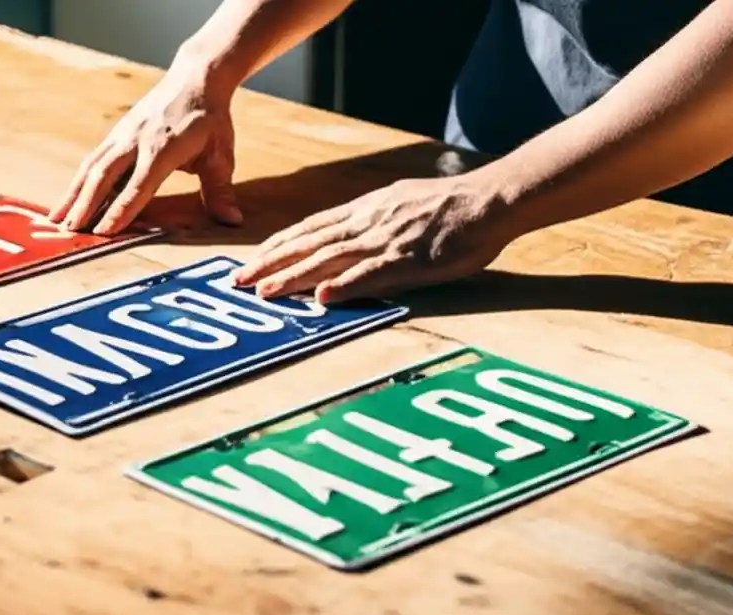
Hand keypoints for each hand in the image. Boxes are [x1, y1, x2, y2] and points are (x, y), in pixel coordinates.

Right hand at [48, 64, 242, 234]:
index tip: (105, 231)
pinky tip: (66, 201)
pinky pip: (92, 160)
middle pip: (105, 175)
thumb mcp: (221, 154)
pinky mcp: (116, 134)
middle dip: (86, 205)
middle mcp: (137, 140)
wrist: (195, 78)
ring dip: (73, 195)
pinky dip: (76, 183)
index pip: (139, 184)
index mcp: (164, 147)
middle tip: (71, 232)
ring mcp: (123, 135)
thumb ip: (220, 190)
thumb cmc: (210, 120)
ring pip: (92, 167)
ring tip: (56, 221)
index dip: (121, 208)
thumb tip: (232, 222)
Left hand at [233, 175, 517, 303]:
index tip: (253, 260)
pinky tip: (322, 298)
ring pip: (331, 259)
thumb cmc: (452, 206)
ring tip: (266, 293)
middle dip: (271, 263)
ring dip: (295, 276)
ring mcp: (386, 240)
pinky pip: (372, 274)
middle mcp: (368, 222)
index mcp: (366, 209)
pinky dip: (345, 286)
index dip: (279, 244)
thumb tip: (348, 234)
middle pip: (309, 243)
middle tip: (240, 281)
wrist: (491, 199)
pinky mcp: (410, 260)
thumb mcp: (401, 203)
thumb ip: (373, 219)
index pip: (311, 227)